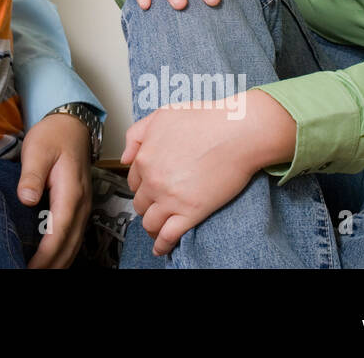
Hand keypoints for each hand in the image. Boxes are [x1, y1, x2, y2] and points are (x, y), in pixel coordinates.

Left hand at [18, 112, 91, 268]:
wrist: (71, 126)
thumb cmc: (53, 136)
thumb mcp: (36, 150)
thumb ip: (31, 176)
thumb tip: (27, 199)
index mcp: (71, 193)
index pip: (58, 232)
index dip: (46, 255)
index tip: (30, 268)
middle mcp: (82, 204)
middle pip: (69, 245)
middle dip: (52, 265)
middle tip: (28, 275)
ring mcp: (83, 207)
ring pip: (74, 244)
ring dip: (59, 261)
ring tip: (38, 272)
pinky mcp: (79, 208)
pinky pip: (74, 236)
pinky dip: (64, 251)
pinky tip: (51, 260)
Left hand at [120, 90, 294, 255]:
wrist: (237, 132)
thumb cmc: (206, 120)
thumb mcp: (162, 115)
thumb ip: (136, 134)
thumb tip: (125, 157)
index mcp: (145, 157)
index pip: (133, 180)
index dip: (142, 185)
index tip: (148, 190)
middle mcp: (153, 179)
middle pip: (140, 202)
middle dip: (146, 205)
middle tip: (155, 207)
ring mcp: (171, 198)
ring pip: (150, 222)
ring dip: (151, 227)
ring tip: (157, 229)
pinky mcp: (191, 212)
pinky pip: (168, 236)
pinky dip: (162, 245)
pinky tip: (162, 248)